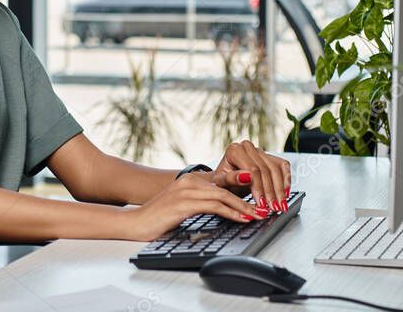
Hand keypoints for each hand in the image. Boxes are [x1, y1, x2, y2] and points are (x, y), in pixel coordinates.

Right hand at [123, 171, 268, 241]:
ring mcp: (185, 191)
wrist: (136, 223)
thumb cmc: (160, 218)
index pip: (224, 182)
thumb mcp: (185, 207)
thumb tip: (226, 208)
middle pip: (227, 186)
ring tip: (258, 214)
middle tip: (266, 207)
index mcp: (191, 180)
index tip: (260, 198)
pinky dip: (231, 212)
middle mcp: (189, 181)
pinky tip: (242, 218)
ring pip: (223, 195)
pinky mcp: (183, 204)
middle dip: (249, 197)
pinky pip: (213, 206)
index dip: (244, 189)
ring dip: (244, 206)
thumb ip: (202, 203)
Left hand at [211, 140, 291, 212]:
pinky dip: (286, 180)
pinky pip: (283, 166)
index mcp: (234, 150)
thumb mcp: (220, 184)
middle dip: (271, 192)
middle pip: (265, 170)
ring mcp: (259, 151)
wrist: (226, 181)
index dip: (259, 188)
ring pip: (276, 169)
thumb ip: (231, 179)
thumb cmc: (222, 183)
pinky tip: (284, 194)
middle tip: (273, 208)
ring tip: (280, 206)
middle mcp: (247, 147)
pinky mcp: (270, 156)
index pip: (252, 170)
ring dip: (280, 190)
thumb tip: (247, 176)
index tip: (262, 204)